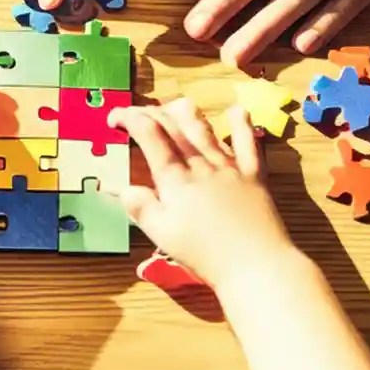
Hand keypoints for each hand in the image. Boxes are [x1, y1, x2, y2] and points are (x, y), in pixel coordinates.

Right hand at [109, 99, 294, 287]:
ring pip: (204, 128)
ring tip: (174, 105)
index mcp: (175, 179)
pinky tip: (237, 111)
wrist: (254, 264)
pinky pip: (248, 143)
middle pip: (173, 126)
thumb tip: (121, 187)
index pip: (148, 135)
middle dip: (150, 112)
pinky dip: (241, 125)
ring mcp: (229, 167)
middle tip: (137, 113)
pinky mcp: (253, 175)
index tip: (114, 118)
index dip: (129, 118)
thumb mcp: (162, 234)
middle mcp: (200, 165)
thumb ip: (141, 206)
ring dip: (186, 112)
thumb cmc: (205, 254)